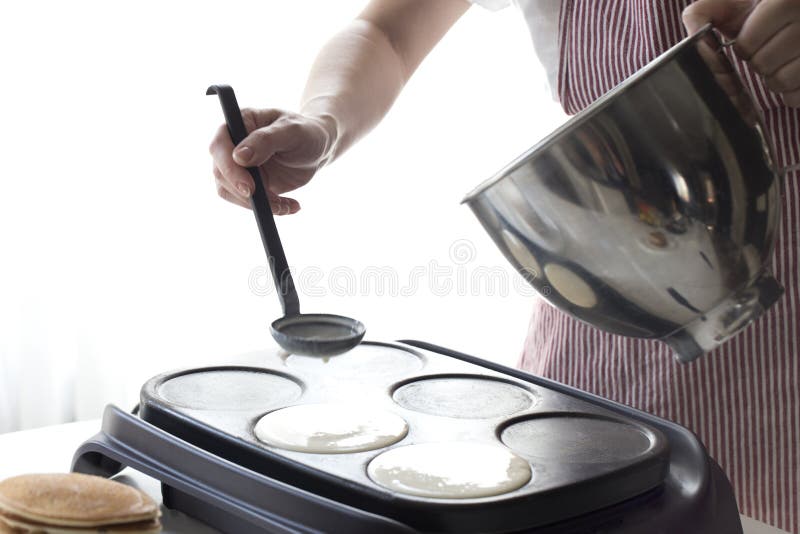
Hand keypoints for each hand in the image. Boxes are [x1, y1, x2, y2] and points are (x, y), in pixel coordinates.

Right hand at [208, 108, 337, 213]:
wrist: (317, 148)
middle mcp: (232, 144)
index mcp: (239, 123)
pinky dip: (269, 209)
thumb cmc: (306, 132)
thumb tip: (239, 156)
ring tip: (287, 204)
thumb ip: (265, 140)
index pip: (219, 146)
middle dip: (242, 192)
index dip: (229, 168)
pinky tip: (290, 206)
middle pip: (220, 172)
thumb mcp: (291, 131)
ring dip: (257, 204)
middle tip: (271, 201)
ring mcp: (238, 166)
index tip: (249, 186)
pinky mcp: (248, 183)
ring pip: (229, 192)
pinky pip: (247, 202)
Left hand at [683, 0, 799, 107]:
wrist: (795, 18)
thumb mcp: (731, 3)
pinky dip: (792, 91)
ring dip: (774, 76)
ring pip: (780, 81)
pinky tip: (795, 71)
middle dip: (758, 59)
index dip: (745, 43)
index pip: (748, 41)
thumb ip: (703, 13)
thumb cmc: (759, 12)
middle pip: (763, 63)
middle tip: (770, 47)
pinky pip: (796, 97)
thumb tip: (694, 36)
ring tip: (783, 58)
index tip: (754, 34)